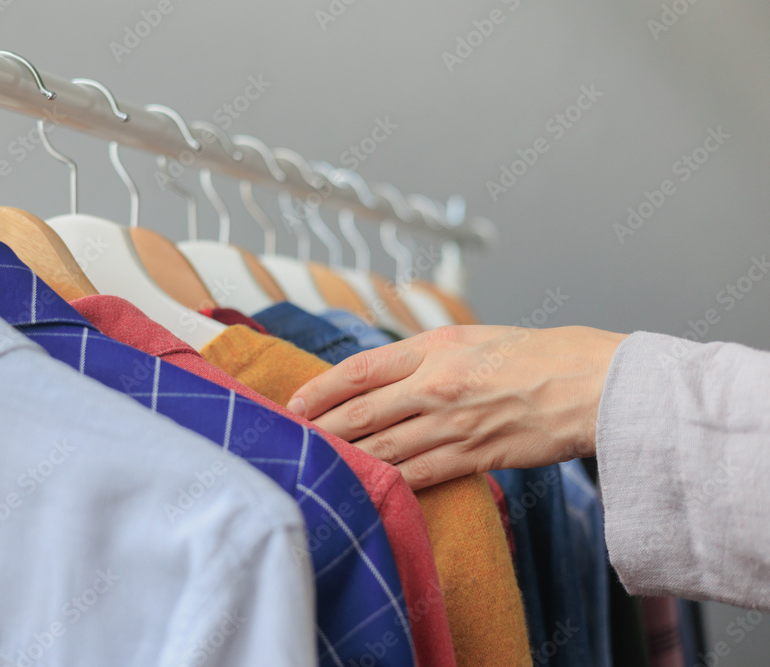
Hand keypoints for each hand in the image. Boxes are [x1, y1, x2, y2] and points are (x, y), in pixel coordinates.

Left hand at [286, 325, 626, 488]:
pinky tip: (367, 486)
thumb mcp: (476, 337)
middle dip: (322, 429)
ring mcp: (455, 423)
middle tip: (293, 440)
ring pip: (384, 446)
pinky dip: (389, 481)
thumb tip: (385, 375)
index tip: (296, 403)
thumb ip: (428, 355)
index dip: (321, 389)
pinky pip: (420, 474)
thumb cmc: (539, 355)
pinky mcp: (476, 456)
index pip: (360, 370)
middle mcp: (438, 384)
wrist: (595, 384)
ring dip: (347, 458)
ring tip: (318, 465)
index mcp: (436, 348)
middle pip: (362, 412)